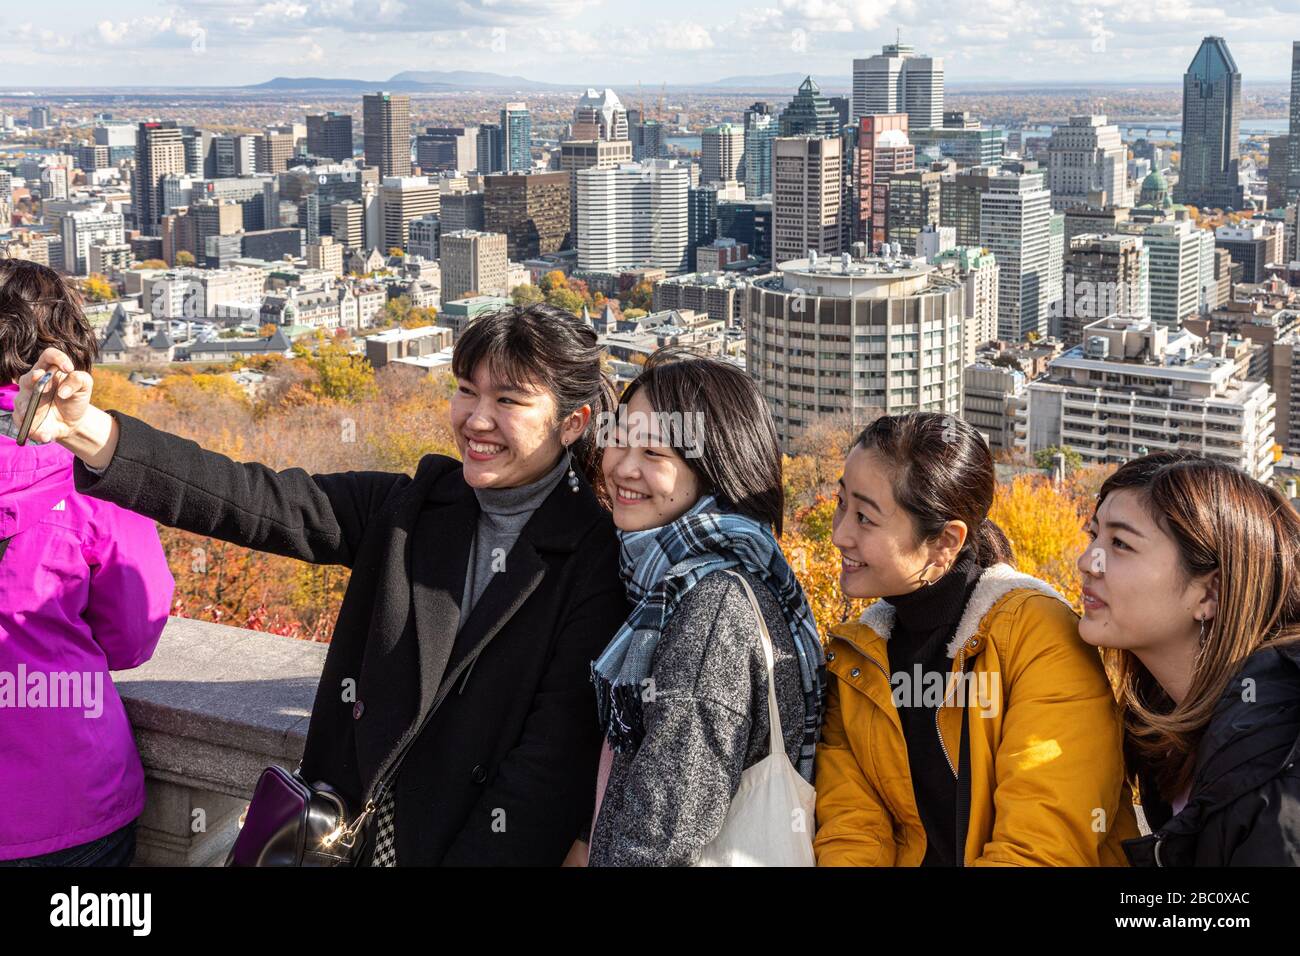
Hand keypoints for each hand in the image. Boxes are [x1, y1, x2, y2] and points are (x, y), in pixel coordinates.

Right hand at [13, 347, 118, 468]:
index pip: (48, 356)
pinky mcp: (24, 418)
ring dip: (29, 410)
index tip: (69, 368)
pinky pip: (24, 424)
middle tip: (44, 386)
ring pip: (22, 402)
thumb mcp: (84, 387)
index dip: (57, 358)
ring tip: (36, 416)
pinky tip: (45, 435)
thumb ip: (79, 380)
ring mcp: (26, 400)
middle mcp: (33, 383)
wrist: (73, 421)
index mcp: (49, 370)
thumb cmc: (75, 398)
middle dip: (35, 381)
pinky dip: (34, 431)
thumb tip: (63, 391)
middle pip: (29, 377)